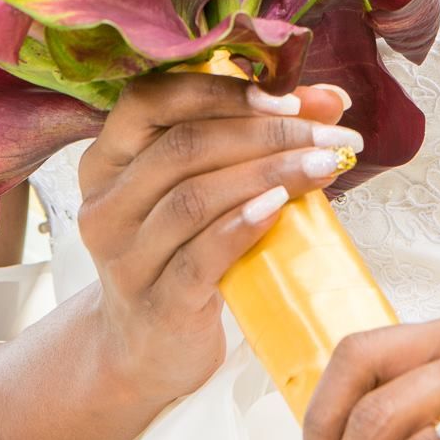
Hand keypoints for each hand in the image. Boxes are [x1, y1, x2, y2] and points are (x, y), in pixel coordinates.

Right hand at [77, 70, 361, 407]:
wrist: (147, 350)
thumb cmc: (181, 251)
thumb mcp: (200, 188)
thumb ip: (251, 135)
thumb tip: (329, 100)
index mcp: (107, 159)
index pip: (150, 99)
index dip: (219, 89)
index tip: (289, 98)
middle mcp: (106, 204)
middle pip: (185, 147)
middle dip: (269, 133)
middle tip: (333, 134)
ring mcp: (124, 259)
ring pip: (195, 197)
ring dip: (270, 174)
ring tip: (325, 165)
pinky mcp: (155, 306)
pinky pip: (200, 256)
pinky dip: (244, 225)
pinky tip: (282, 207)